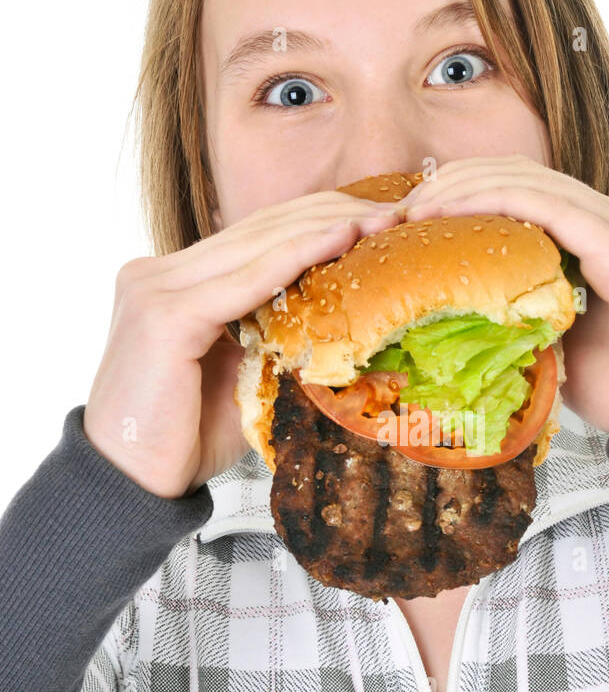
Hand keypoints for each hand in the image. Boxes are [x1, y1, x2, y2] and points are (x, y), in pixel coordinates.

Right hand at [83, 193, 403, 497]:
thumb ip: (273, 337)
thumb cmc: (183, 439)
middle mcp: (158, 274)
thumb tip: (340, 326)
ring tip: (383, 218)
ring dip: (326, 226)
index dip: (316, 221)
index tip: (377, 217)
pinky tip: (341, 238)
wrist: (130, 484)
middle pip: (259, 229)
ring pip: (257, 244)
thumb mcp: (241, 375)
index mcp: (173, 282)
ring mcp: (156, 289)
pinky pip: (245, 280)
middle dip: (331, 212)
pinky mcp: (165, 315)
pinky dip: (296, 256)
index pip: (255, 237)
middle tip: (397, 207)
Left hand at [398, 155, 608, 437]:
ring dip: (466, 189)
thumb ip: (522, 313)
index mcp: (600, 235)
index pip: (524, 188)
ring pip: (533, 181)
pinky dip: (499, 204)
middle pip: (522, 173)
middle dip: (455, 182)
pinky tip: (455, 216)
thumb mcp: (556, 341)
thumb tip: (457, 316)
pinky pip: (554, 209)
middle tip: (402, 210)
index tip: (411, 217)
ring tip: (417, 209)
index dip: (464, 191)